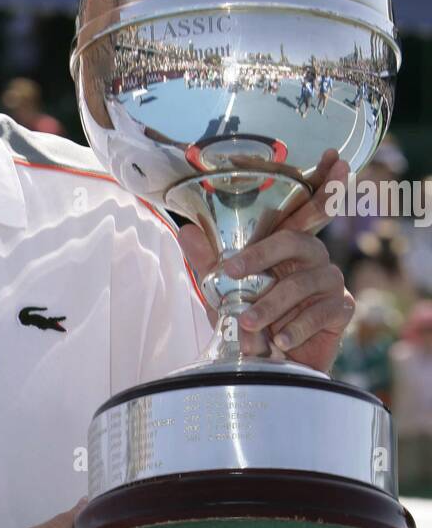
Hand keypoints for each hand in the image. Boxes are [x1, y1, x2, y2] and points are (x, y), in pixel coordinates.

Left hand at [176, 149, 354, 373]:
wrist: (265, 370)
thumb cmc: (249, 326)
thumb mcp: (222, 294)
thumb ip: (209, 264)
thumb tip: (186, 231)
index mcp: (286, 246)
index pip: (303, 208)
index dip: (323, 182)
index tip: (336, 157)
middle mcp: (311, 257)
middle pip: (295, 240)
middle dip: (263, 255)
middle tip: (232, 272)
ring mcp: (329, 281)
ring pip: (302, 282)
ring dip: (271, 304)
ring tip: (249, 324)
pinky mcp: (341, 309)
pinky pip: (321, 311)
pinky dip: (295, 327)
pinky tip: (280, 340)